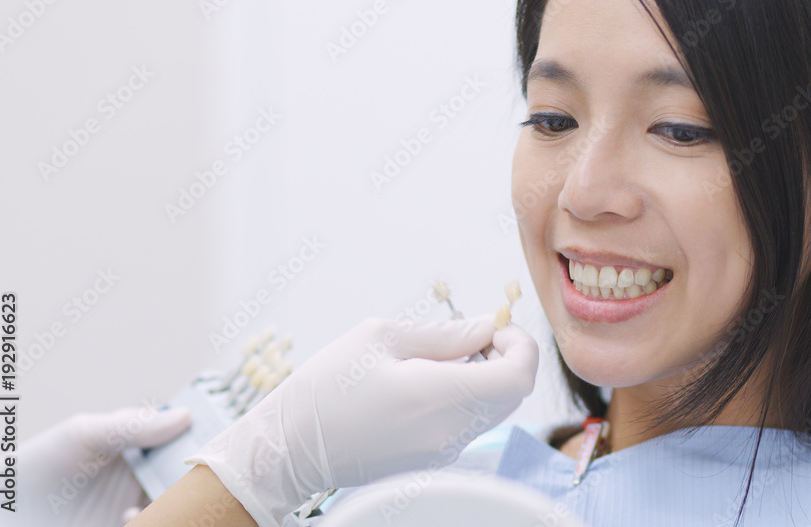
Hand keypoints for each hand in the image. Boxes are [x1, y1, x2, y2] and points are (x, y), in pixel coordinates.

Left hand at [0, 406, 190, 526]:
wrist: (7, 513)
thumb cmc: (39, 466)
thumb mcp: (84, 434)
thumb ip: (132, 425)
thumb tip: (185, 416)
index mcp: (137, 445)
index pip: (183, 436)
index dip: (203, 434)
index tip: (216, 435)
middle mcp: (143, 475)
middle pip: (188, 471)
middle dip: (199, 471)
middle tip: (204, 471)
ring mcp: (137, 505)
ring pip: (178, 502)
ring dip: (179, 501)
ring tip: (167, 498)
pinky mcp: (130, 526)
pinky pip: (158, 522)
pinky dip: (155, 520)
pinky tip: (129, 518)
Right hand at [185, 315, 538, 526]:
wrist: (291, 448)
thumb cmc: (326, 387)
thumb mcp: (381, 338)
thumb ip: (444, 333)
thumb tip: (486, 327)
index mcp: (441, 396)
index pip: (520, 375)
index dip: (520, 343)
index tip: (494, 327)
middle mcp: (451, 431)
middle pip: (514, 393)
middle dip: (505, 357)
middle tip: (469, 336)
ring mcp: (444, 451)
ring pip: (494, 409)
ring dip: (486, 376)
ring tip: (440, 357)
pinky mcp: (433, 460)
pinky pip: (470, 423)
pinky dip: (467, 396)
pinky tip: (428, 382)